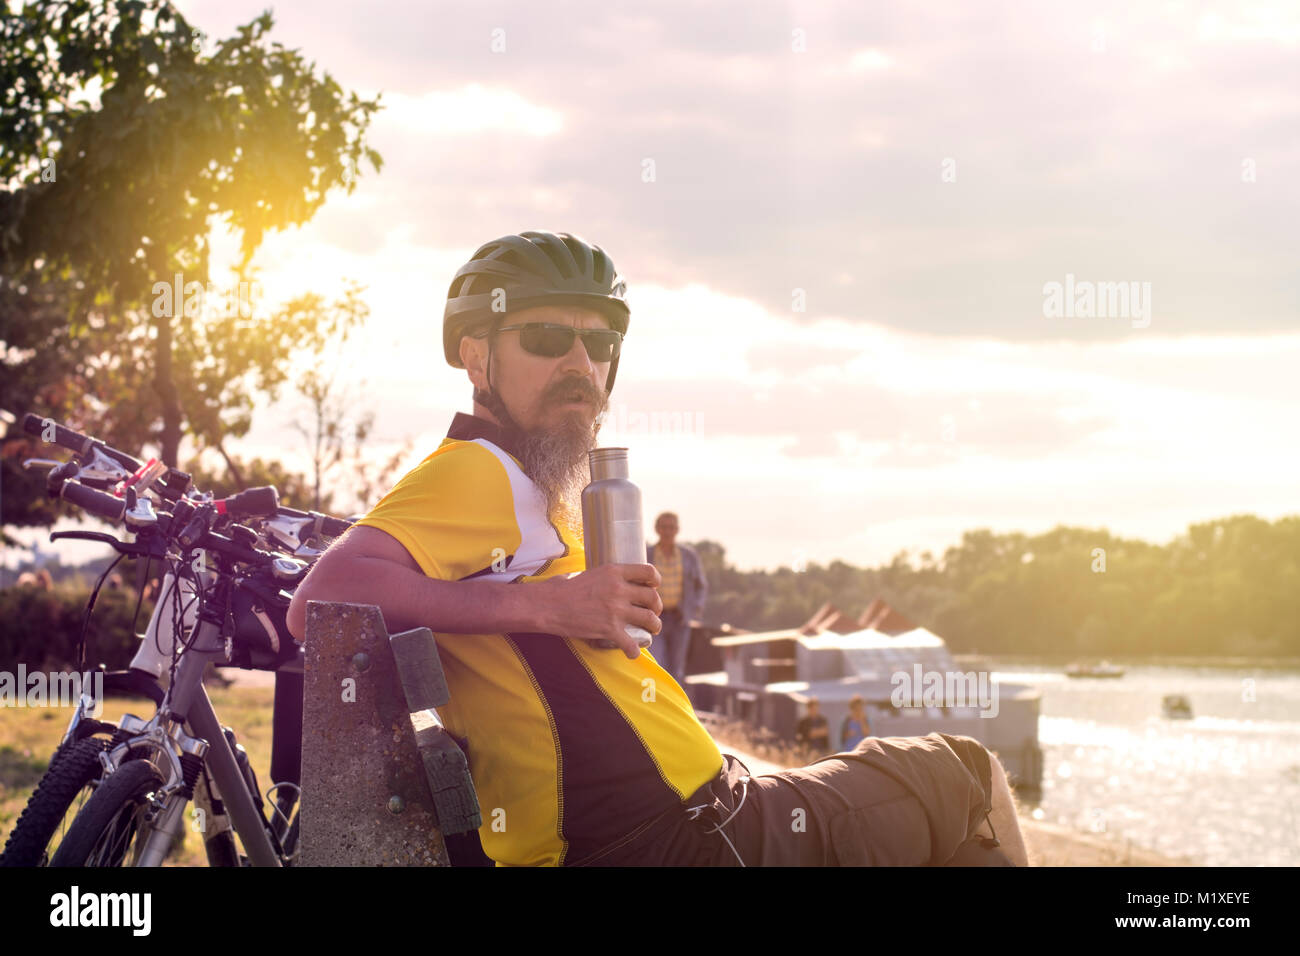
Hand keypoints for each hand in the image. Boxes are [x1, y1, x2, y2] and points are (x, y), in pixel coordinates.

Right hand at [538, 563, 662, 658]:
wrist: (548, 605)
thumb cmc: (562, 589)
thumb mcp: (589, 573)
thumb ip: (605, 577)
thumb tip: (610, 581)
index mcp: (614, 571)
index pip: (648, 572)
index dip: (656, 581)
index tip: (654, 588)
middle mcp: (619, 589)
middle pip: (652, 598)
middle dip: (657, 607)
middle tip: (653, 613)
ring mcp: (615, 610)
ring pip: (649, 619)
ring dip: (654, 626)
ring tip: (652, 630)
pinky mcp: (609, 629)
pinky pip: (631, 644)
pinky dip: (634, 651)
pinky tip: (633, 653)